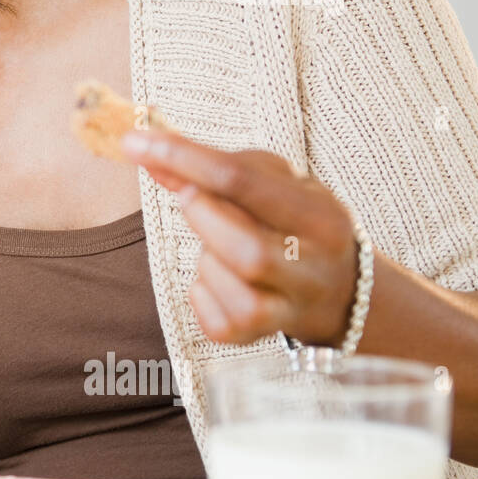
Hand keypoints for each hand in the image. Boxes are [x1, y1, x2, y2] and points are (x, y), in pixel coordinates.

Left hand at [120, 129, 358, 346]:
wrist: (342, 292)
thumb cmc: (294, 223)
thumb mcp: (275, 184)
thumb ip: (218, 166)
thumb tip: (151, 155)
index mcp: (321, 217)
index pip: (243, 181)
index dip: (183, 158)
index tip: (135, 142)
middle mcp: (313, 268)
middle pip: (245, 249)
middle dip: (201, 216)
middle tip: (190, 197)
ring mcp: (291, 309)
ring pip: (231, 286)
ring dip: (206, 258)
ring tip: (219, 246)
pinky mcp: (259, 336)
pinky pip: (215, 321)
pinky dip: (201, 294)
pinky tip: (217, 279)